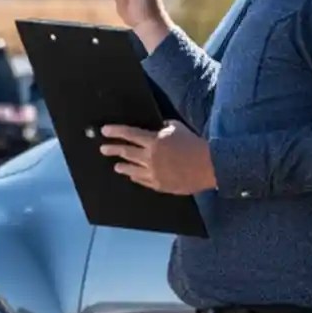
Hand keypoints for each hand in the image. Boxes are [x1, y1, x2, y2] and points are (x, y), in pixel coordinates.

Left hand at [99, 120, 215, 194]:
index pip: (129, 134)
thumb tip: (158, 126)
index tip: (104, 131)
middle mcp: (150, 158)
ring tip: (116, 166)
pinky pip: (143, 181)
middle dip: (113, 149)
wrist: (208, 166)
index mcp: (154, 141)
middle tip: (103, 149)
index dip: (115, 131)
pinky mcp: (160, 185)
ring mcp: (153, 173)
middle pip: (126, 153)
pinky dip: (136, 177)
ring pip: (132, 170)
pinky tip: (132, 176)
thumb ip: (164, 127)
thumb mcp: (178, 128)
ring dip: (122, 166)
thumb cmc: (194, 144)